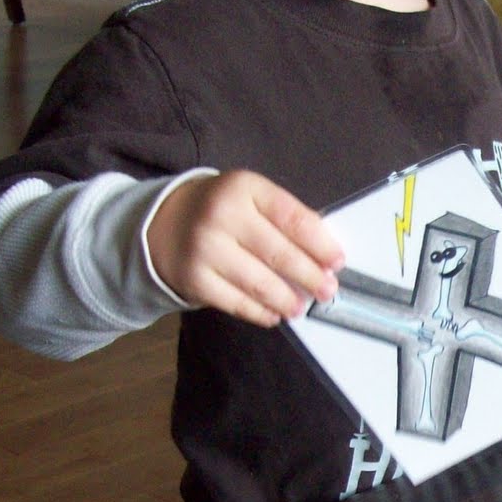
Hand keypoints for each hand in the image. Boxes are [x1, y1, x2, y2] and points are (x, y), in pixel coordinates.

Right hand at [146, 170, 343, 327]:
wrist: (165, 222)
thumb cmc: (223, 211)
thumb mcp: (251, 198)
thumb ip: (285, 219)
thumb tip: (325, 256)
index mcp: (244, 188)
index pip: (293, 218)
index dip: (321, 244)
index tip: (337, 261)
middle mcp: (222, 215)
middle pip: (279, 254)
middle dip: (310, 277)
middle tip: (327, 290)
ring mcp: (206, 248)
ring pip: (260, 283)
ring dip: (287, 300)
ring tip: (301, 306)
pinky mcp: (195, 279)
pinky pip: (237, 302)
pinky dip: (261, 312)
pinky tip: (274, 314)